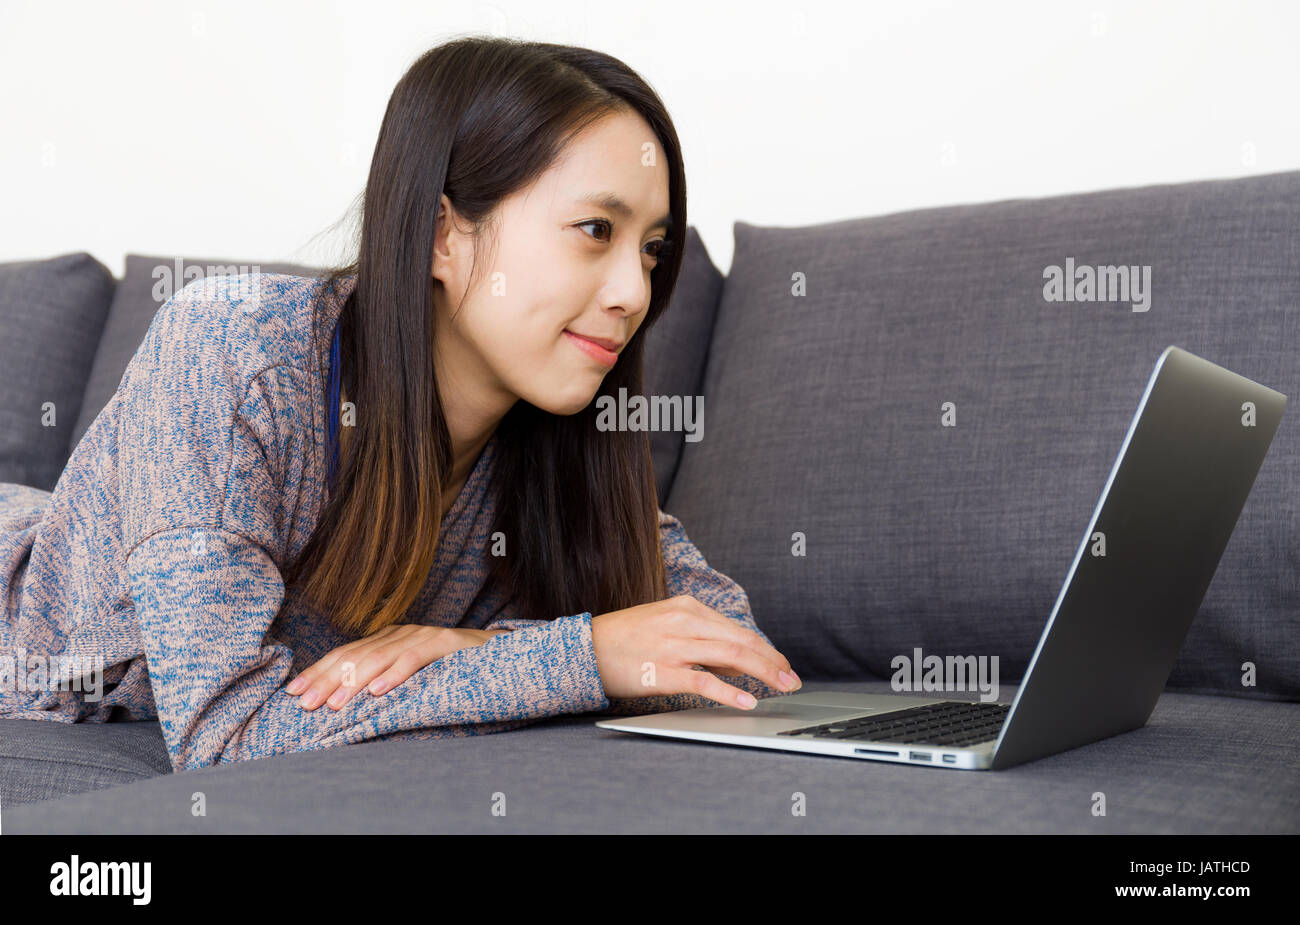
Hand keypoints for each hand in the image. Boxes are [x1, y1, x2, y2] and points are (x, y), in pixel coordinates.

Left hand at [285, 624, 509, 710]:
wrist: (500, 654)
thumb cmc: (450, 671)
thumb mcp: (409, 676)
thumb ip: (380, 681)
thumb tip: (339, 703)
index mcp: (387, 639)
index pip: (345, 653)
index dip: (318, 671)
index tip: (293, 692)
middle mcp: (400, 633)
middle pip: (355, 655)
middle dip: (327, 680)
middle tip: (305, 703)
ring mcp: (423, 636)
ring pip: (380, 657)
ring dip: (353, 682)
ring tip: (334, 704)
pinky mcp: (446, 643)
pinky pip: (415, 658)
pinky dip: (395, 675)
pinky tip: (378, 692)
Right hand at [590, 594, 798, 709]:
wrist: (586, 648)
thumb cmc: (626, 639)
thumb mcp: (666, 625)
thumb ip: (701, 639)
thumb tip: (738, 660)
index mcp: (686, 608)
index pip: (737, 629)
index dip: (765, 649)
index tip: (782, 665)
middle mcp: (684, 622)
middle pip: (741, 640)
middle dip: (772, 661)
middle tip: (792, 678)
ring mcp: (674, 646)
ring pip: (731, 655)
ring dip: (763, 672)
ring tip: (782, 686)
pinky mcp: (663, 671)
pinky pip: (704, 682)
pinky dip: (730, 691)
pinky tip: (746, 700)